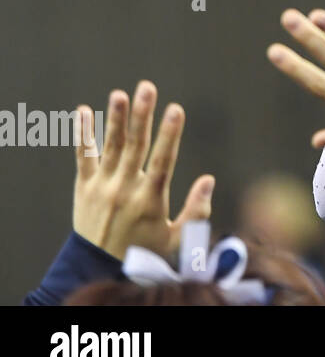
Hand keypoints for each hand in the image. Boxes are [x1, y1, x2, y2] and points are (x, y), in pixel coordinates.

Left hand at [72, 80, 213, 260]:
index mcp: (150, 201)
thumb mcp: (177, 239)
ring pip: (111, 147)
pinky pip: (83, 157)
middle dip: (142, 115)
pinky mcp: (83, 188)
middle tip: (147, 88)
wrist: (98, 268)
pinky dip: (83, 135)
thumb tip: (209, 179)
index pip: (163, 161)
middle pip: (135, 146)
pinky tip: (83, 112)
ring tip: (119, 94)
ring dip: (115, 119)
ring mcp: (101, 187)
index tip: (176, 109)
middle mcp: (125, 189)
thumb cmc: (144, 252)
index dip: (170, 134)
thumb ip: (196, 210)